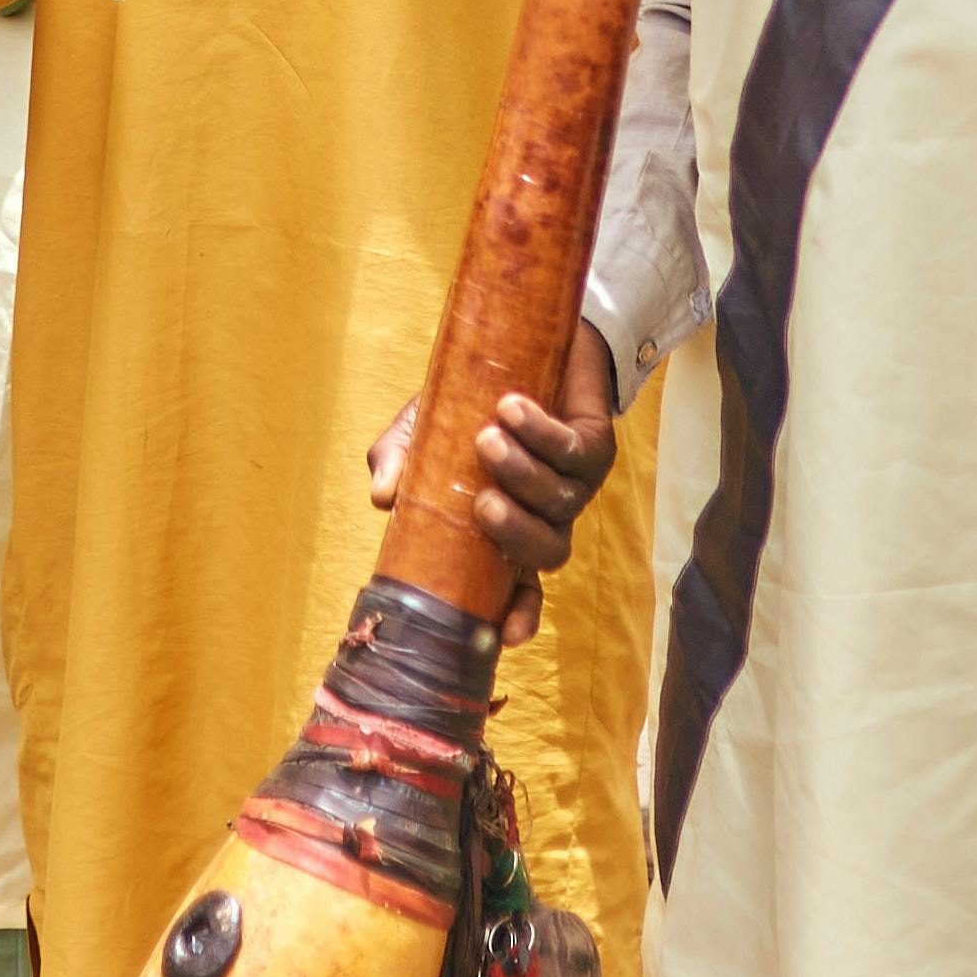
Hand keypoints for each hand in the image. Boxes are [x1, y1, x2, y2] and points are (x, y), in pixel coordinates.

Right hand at [364, 322, 619, 648]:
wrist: (522, 339)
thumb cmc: (467, 398)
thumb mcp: (422, 430)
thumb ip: (399, 462)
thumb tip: (381, 496)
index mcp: (509, 528)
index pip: (519, 588)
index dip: (516, 614)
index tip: (504, 637)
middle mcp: (546, 515)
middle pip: (547, 553)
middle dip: (515, 533)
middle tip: (482, 503)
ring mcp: (576, 485)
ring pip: (559, 502)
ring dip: (523, 472)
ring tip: (487, 436)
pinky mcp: (596, 446)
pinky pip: (574, 452)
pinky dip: (542, 433)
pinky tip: (512, 407)